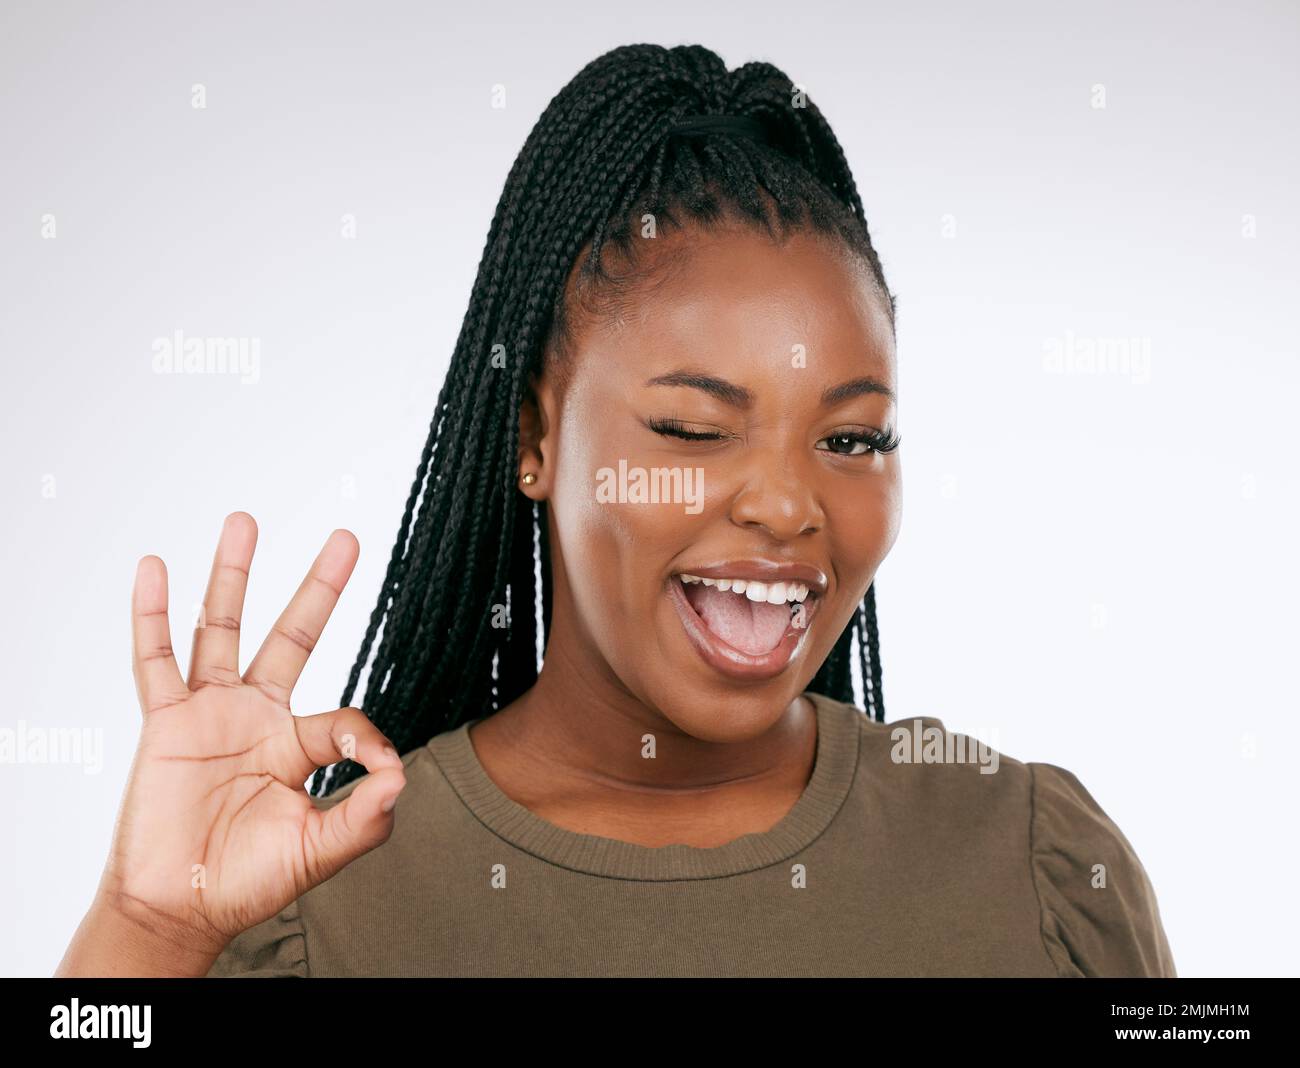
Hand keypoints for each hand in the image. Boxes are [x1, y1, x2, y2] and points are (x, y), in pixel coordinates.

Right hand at [87, 513, 404, 964]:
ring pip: (222, 628)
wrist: (177, 908)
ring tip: (244, 520)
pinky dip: (153, 615)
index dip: (368, 739)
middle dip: (319, 588)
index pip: (345, 719)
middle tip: (346, 538)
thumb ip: (363, 818)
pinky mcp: (167, 722)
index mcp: (299, 746)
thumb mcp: (317, 852)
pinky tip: (155, 568)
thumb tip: (401, 776)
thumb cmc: (246, 882)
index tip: (380, 767)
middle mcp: (259, 717)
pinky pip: (155, 660)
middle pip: (292, 637)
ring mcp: (211, 713)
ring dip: (233, 575)